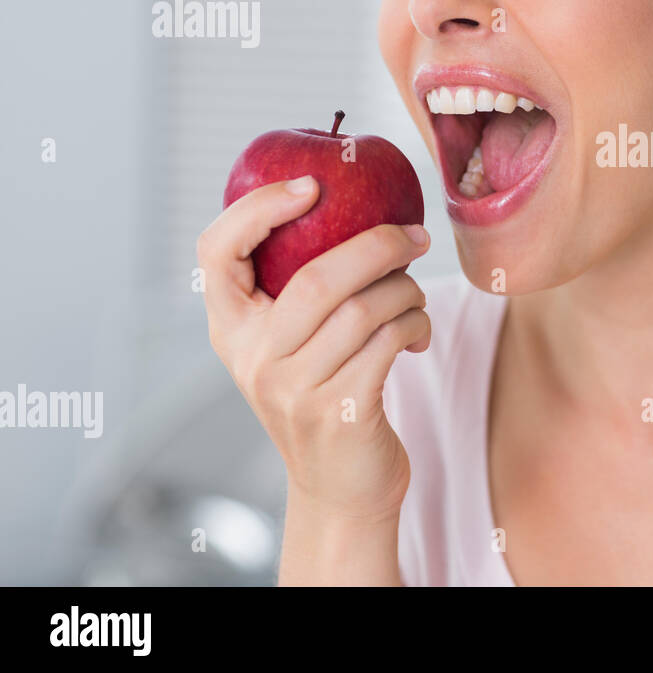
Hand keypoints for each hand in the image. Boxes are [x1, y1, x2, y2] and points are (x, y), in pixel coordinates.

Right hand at [197, 175, 430, 524]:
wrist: (341, 487)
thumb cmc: (327, 395)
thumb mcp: (294, 344)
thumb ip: (302, 288)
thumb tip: (359, 205)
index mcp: (231, 328)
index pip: (215, 252)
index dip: (257, 209)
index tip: (311, 185)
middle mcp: (253, 358)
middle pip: (314, 279)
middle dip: (376, 245)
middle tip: (414, 234)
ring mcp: (293, 389)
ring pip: (363, 310)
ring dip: (405, 291)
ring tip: (415, 296)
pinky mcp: (339, 412)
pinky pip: (388, 342)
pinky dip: (414, 324)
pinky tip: (417, 330)